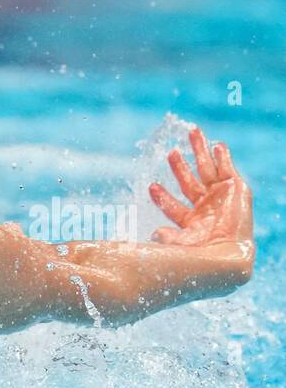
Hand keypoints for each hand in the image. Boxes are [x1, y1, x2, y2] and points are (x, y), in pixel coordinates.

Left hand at [148, 127, 252, 246]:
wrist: (230, 253)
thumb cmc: (205, 255)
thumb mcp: (181, 245)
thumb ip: (167, 238)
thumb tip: (153, 233)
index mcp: (192, 222)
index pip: (172, 205)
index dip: (162, 197)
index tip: (151, 187)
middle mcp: (206, 207)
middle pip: (189, 181)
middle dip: (180, 166)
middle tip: (171, 152)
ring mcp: (221, 197)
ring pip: (207, 169)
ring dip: (200, 150)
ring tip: (193, 132)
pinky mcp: (236, 188)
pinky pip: (227, 168)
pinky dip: (222, 156)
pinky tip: (217, 145)